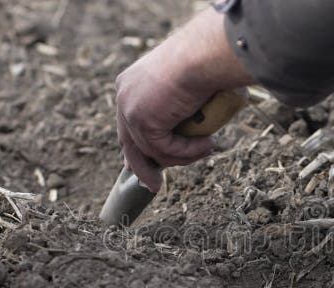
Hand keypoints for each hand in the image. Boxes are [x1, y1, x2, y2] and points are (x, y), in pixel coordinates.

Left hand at [115, 8, 254, 191]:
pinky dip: (187, 152)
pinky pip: (165, 150)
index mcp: (131, 83)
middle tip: (155, 186)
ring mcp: (130, 108)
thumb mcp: (189, 87)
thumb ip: (183, 110)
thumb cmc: (207, 62)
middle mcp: (125, 94)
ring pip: (154, 151)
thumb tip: (200, 130)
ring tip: (208, 146)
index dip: (137, 146)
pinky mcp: (142, 121)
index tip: (142, 165)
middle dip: (142, 168)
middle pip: (130, 142)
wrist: (203, 54)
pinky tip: (206, 143)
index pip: (129, 122)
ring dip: (183, 156)